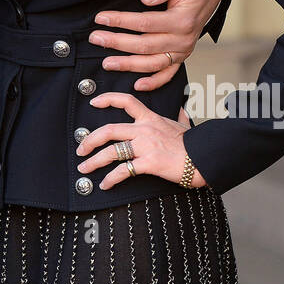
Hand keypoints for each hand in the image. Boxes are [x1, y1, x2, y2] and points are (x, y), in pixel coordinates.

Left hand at [76, 96, 205, 190]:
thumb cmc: (195, 144)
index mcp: (150, 118)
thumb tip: (181, 108)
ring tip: (84, 169)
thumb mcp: (184, 124)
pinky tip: (104, 184)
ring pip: (111, 151)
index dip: (107, 99)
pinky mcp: (148, 163)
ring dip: (94, 161)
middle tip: (80, 149)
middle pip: (109, 130)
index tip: (94, 102)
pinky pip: (123, 171)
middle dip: (90, 140)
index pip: (126, 101)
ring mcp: (145, 146)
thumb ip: (179, 115)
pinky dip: (110, 179)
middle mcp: (144, 130)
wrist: (203, 159)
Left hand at [88, 0, 225, 91]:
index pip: (145, 23)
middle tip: (96, 39)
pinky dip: (154, 82)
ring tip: (107, 63)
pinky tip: (137, 85)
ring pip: (152, 63)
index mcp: (182, 20)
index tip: (101, 18)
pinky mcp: (181, 57)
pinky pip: (168, 74)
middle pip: (144, 45)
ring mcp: (182, 50)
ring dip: (128, 65)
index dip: (121, 21)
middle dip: (117, 43)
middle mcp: (183, 39)